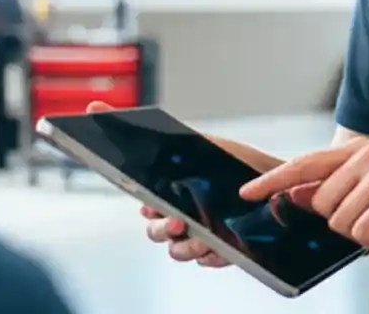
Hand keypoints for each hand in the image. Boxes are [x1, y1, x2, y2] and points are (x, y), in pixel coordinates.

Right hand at [86, 101, 229, 267]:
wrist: (276, 177)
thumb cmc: (229, 159)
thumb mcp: (192, 141)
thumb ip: (144, 130)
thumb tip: (92, 107)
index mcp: (168, 193)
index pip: (144, 206)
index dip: (145, 208)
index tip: (151, 205)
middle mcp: (181, 217)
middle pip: (156, 233)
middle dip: (163, 230)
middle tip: (178, 220)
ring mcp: (201, 235)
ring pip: (179, 251)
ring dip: (188, 247)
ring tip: (204, 236)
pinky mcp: (223, 249)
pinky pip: (209, 261)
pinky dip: (212, 256)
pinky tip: (220, 247)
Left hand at [239, 138, 368, 251]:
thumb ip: (336, 192)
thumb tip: (298, 196)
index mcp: (358, 152)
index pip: (304, 166)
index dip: (273, 181)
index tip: (246, 192)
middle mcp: (367, 155)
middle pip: (322, 205)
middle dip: (346, 223)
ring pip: (341, 222)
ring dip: (365, 233)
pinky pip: (364, 232)